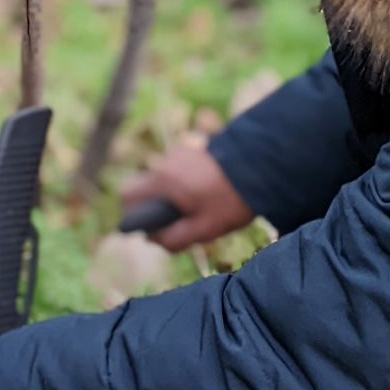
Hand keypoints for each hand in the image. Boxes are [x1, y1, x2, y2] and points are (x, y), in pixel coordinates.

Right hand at [120, 140, 253, 251]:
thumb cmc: (230, 202)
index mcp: (163, 180)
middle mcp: (166, 163)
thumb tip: (152, 239)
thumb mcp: (202, 229)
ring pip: (162, 180)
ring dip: (171, 196)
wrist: (263, 167)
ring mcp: (179, 153)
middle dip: (154, 207)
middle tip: (178, 222)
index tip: (151, 227)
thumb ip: (172, 238)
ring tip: (199, 208)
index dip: (132, 215)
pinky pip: (177, 171)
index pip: (127, 195)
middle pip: (144, 188)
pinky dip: (183, 185)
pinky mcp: (193, 150)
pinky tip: (207, 195)